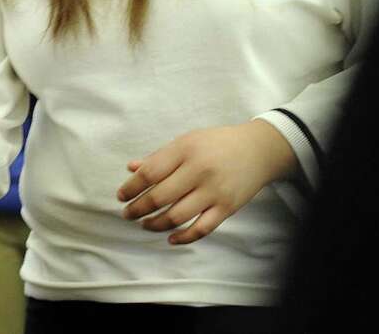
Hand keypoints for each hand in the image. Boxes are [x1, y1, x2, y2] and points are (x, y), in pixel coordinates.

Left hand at [117, 120, 295, 245]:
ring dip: (155, 224)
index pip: (150, 172)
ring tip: (144, 224)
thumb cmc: (216, 143)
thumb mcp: (186, 141)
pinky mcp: (227, 208)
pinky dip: (183, 237)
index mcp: (185, 150)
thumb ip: (159, 156)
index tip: (121, 196)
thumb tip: (131, 168)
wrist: (257, 150)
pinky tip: (170, 238)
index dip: (131, 187)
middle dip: (138, 209)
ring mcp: (214, 191)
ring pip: (177, 216)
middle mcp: (198, 170)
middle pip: (160, 196)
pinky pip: (201, 229)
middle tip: (128, 214)